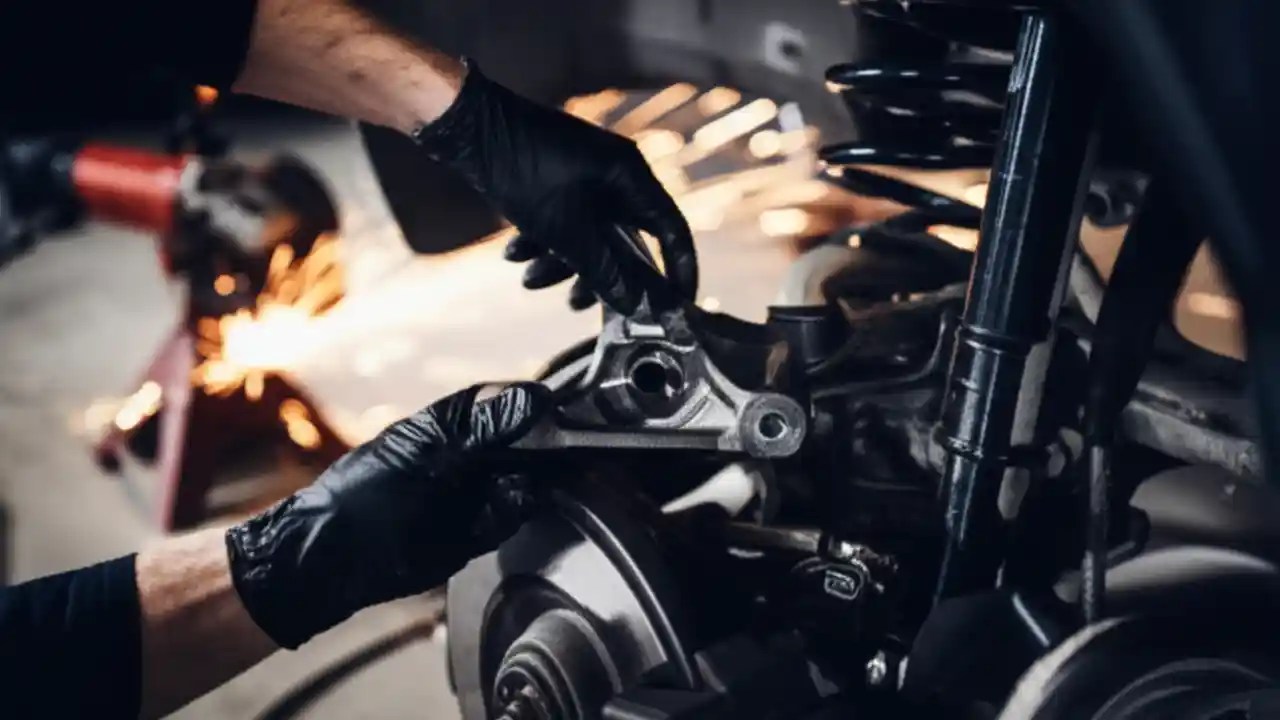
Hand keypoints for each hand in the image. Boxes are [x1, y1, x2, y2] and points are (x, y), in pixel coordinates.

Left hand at [225, 382, 547, 648]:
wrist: (335, 558)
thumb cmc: (367, 493)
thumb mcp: (430, 451)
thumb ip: (485, 427)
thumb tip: (535, 398)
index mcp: (458, 420)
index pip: (515, 401)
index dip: (544, 406)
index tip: (572, 412)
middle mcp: (475, 452)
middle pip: (532, 440)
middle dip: (555, 444)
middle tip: (579, 448)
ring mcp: (480, 490)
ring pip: (532, 476)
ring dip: (547, 477)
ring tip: (561, 473)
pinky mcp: (484, 527)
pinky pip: (519, 511)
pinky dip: (526, 507)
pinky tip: (527, 500)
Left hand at [413, 61, 697, 313]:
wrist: (466, 125)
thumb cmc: (521, 167)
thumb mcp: (564, 230)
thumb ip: (602, 270)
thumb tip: (631, 303)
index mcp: (630, 175)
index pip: (671, 230)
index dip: (679, 270)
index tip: (680, 304)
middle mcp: (614, 174)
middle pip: (623, 239)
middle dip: (596, 274)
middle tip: (576, 303)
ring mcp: (585, 175)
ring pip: (588, 234)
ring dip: (559, 263)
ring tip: (528, 280)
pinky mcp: (557, 179)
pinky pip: (563, 220)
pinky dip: (542, 241)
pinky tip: (514, 252)